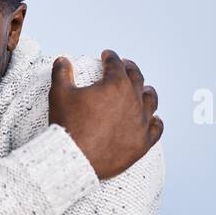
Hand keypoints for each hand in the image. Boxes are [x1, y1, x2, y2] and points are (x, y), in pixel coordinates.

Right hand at [48, 49, 162, 179]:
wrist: (74, 158)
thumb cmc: (67, 125)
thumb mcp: (59, 94)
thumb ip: (62, 73)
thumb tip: (63, 60)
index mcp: (115, 85)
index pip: (115, 65)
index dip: (110, 58)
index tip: (107, 56)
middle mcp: (133, 101)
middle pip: (136, 79)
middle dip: (130, 69)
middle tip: (126, 66)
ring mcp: (140, 122)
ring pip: (150, 101)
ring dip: (147, 92)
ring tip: (145, 90)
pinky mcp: (142, 142)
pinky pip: (156, 129)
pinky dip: (156, 122)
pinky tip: (155, 120)